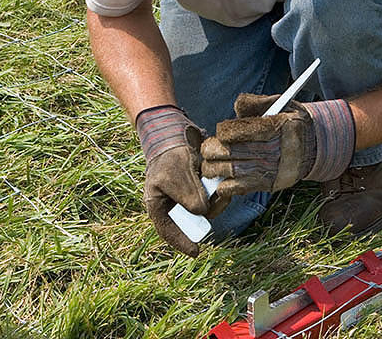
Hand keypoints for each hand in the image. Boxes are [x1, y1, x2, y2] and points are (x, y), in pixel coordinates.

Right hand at [137, 105, 208, 256]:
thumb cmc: (169, 153)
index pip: (168, 230)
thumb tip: (203, 212)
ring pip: (206, 206)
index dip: (181, 242)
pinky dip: (218, 190)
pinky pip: (212, 194)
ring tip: (222, 189)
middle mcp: (173, 202)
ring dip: (217, 199)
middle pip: (193, 219)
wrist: (175, 130)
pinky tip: (220, 182)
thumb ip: (189, 196)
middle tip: (220, 201)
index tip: (197, 252)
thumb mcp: (175, 175)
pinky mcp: (201, 185)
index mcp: (158, 204)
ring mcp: (188, 194)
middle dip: (209, 213)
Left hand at [200, 93, 355, 199]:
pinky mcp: (266, 184)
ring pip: (228, 171)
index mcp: (276, 126)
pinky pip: (236, 188)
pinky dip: (223, 186)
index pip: (237, 131)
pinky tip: (222, 178)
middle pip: (228, 152)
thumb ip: (255, 102)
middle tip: (210, 148)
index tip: (223, 131)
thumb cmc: (291, 121)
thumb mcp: (281, 103)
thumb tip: (235, 108)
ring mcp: (269, 169)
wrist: (315, 146)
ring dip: (213, 168)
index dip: (224, 132)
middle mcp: (272, 149)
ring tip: (212, 162)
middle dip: (212, 150)